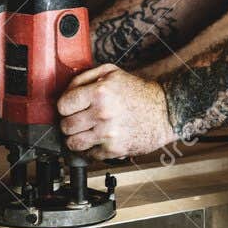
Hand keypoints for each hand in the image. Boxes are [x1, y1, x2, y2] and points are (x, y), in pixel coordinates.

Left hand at [57, 64, 176, 160]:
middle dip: (70, 122)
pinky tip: (98, 140)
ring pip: (73, 143)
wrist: (164, 111)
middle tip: (79, 120)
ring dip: (76, 138)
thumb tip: (64, 93)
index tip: (70, 108)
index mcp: (100, 92)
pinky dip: (90, 149)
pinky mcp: (114, 150)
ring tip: (85, 132)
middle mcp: (102, 113)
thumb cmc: (138, 92)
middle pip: (66, 126)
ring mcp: (108, 134)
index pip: (62, 105)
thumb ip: (84, 78)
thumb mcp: (111, 72)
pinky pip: (89, 155)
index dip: (64, 107)